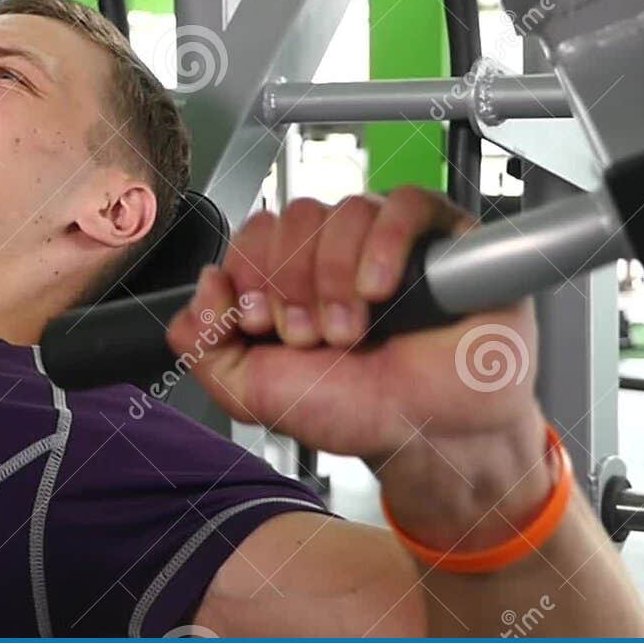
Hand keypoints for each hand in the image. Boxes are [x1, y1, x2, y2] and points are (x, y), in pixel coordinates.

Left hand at [168, 188, 554, 548]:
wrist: (430, 437)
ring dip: (335, 278)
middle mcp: (335, 254)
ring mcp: (387, 241)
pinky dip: (384, 244)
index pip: (253, 234)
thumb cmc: (357, 411)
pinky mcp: (440, 239)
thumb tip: (203, 284)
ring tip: (352, 332)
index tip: (261, 324)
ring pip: (342, 211)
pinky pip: (403, 205)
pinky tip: (379, 291)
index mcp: (288, 280)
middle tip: (310, 337)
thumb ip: (204, 346)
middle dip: (292, 284)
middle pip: (294, 217)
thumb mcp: (253, 392)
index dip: (250, 273)